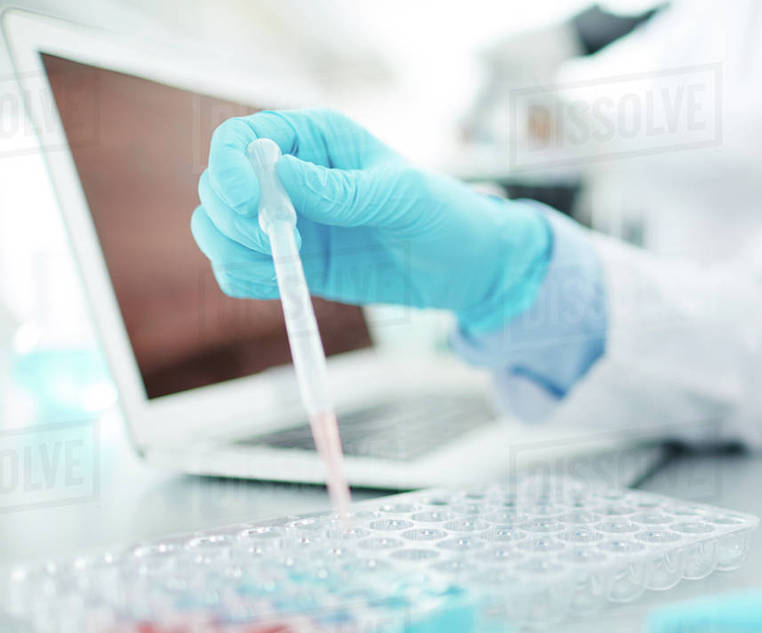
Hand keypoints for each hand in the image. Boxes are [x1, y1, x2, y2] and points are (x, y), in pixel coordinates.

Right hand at [191, 109, 552, 331]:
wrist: (462, 266)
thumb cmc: (440, 213)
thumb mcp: (399, 196)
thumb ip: (341, 190)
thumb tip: (278, 175)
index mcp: (313, 139)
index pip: (240, 138)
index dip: (230, 167)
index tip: (248, 202)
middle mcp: (288, 176)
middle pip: (217, 186)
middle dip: (231, 217)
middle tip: (280, 241)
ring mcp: (285, 222)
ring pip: (216, 229)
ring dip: (232, 249)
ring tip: (289, 263)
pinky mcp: (291, 263)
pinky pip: (237, 270)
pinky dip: (245, 278)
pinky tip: (285, 283)